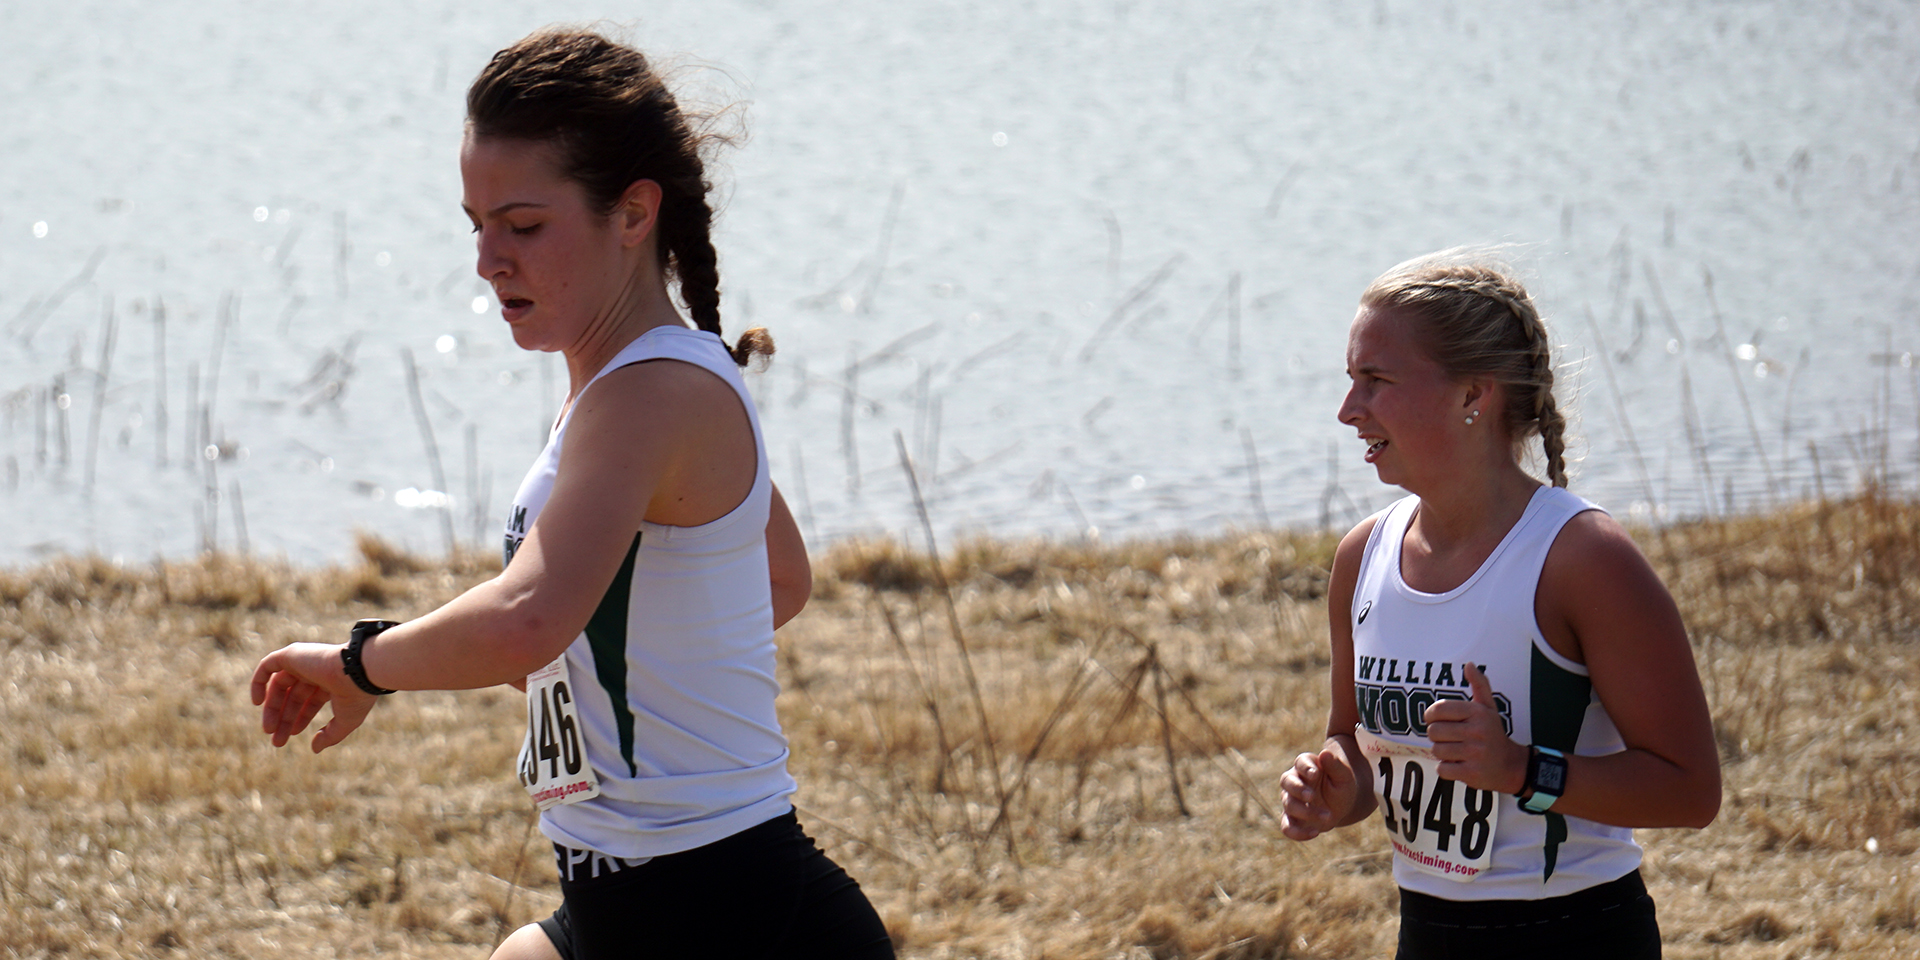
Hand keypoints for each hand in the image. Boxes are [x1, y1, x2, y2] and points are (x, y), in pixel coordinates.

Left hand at [250, 642, 378, 752]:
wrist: (358, 671)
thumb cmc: (357, 695)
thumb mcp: (346, 721)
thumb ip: (330, 735)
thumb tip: (315, 749)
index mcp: (331, 682)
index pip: (309, 700)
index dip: (299, 718)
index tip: (291, 735)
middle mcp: (316, 670)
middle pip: (292, 696)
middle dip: (284, 718)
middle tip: (276, 740)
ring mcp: (303, 661)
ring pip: (279, 685)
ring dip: (271, 707)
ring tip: (268, 729)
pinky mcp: (292, 654)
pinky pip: (267, 666)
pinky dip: (259, 682)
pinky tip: (258, 703)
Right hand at [1280, 747, 1357, 840]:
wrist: (1342, 805)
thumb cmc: (1341, 786)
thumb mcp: (1344, 776)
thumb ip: (1335, 765)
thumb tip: (1324, 753)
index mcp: (1307, 766)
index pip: (1300, 762)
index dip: (1305, 767)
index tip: (1315, 773)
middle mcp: (1294, 782)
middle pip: (1287, 782)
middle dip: (1298, 789)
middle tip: (1312, 796)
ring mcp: (1291, 801)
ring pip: (1288, 804)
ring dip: (1306, 811)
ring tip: (1328, 816)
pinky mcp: (1292, 819)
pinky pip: (1286, 827)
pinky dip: (1297, 833)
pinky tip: (1315, 833)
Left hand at [1424, 663, 1525, 793]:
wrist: (1511, 766)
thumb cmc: (1493, 734)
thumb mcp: (1488, 708)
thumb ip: (1479, 685)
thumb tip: (1470, 665)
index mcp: (1478, 713)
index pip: (1438, 710)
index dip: (1431, 716)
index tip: (1437, 720)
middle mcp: (1477, 731)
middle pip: (1433, 732)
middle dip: (1438, 737)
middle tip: (1450, 738)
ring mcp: (1475, 753)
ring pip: (1436, 751)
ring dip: (1442, 753)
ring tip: (1457, 751)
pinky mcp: (1471, 773)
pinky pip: (1442, 769)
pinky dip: (1446, 769)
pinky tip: (1460, 764)